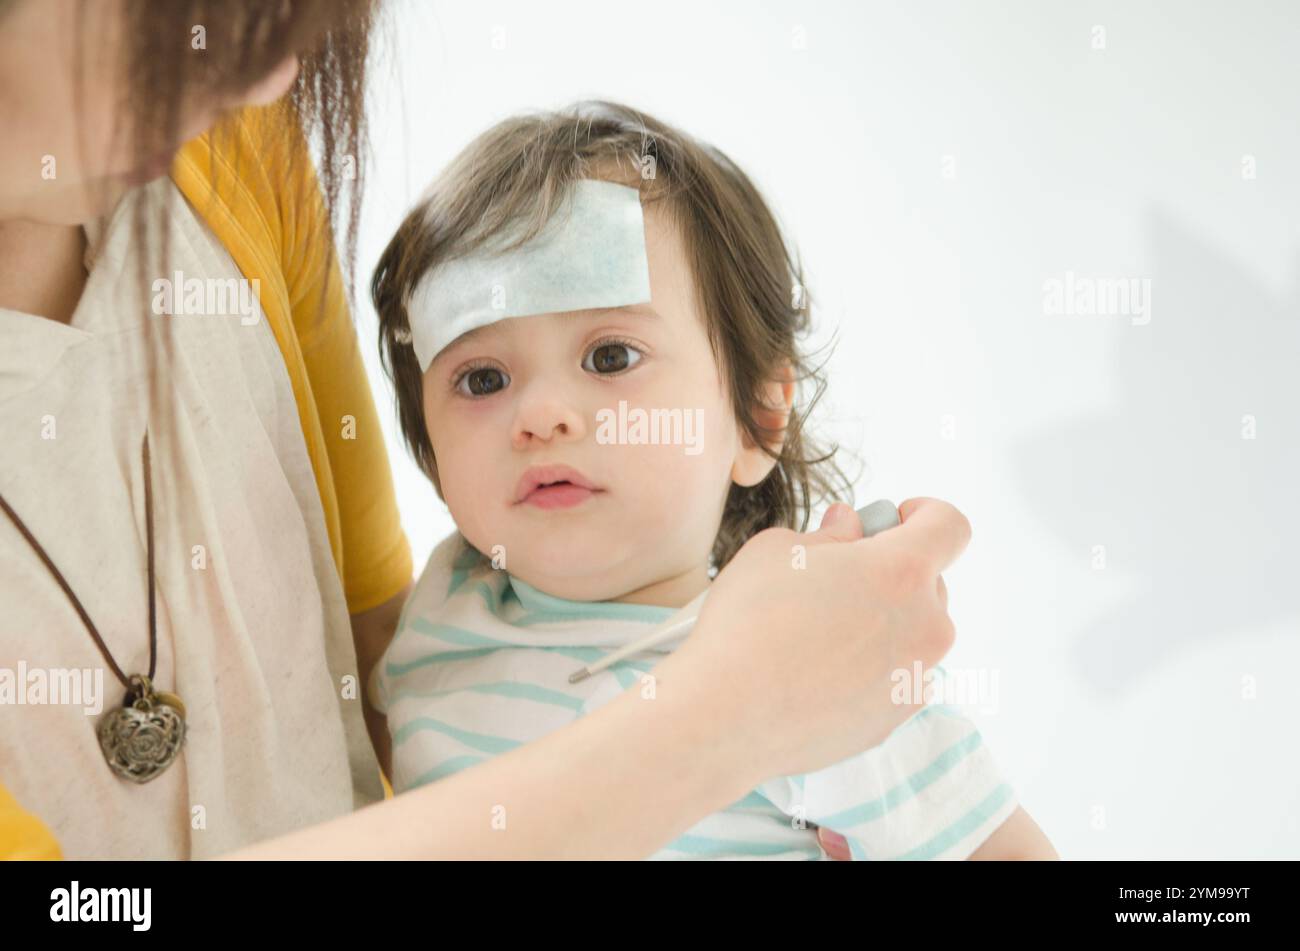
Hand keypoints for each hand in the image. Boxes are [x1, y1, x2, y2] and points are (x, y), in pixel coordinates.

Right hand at [654, 497, 968, 785]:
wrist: (728, 714)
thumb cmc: (748, 622)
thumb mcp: (778, 550)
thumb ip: (830, 535)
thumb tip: (849, 529)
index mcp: (902, 572)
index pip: (950, 526)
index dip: (926, 514)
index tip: (895, 520)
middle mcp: (926, 625)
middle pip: (930, 583)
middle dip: (892, 573)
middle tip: (837, 582)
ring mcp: (916, 678)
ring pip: (914, 634)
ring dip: (883, 623)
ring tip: (821, 635)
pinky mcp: (897, 718)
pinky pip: (897, 678)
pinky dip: (872, 669)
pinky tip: (821, 674)